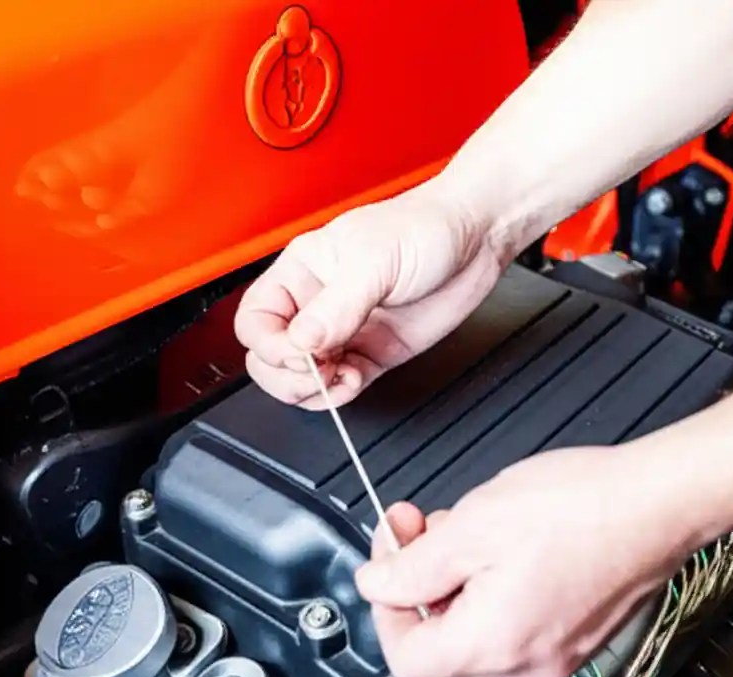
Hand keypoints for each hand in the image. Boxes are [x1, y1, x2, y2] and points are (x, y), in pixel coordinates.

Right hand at [234, 180, 508, 408]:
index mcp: (301, 271)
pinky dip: (340, 393)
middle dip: (286, 374)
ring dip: (314, 389)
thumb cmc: (424, 226)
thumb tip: (303, 341)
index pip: (255, 320)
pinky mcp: (374, 351)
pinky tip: (354, 380)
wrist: (477, 236)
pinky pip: (340, 384)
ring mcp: (345, 330)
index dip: (268, 344)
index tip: (299, 352)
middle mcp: (317, 303)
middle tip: (318, 372)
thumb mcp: (375, 260)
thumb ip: (338, 305)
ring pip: (301, 376)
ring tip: (341, 377)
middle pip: (269, 356)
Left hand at [354, 445, 699, 676]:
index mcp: (492, 643)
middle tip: (425, 526)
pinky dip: (499, 586)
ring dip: (461, 581)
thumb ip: (412, 566)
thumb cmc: (583, 506)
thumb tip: (377, 584)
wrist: (659, 499)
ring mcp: (559, 651)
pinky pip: (518, 621)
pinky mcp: (581, 632)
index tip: (392, 554)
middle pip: (443, 645)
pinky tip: (511, 541)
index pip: (405, 657)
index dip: (386, 604)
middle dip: (424, 583)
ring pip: (481, 630)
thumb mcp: (472, 525)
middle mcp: (527, 662)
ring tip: (475, 526)